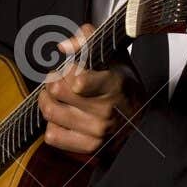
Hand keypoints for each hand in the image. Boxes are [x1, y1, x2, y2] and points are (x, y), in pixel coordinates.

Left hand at [37, 23, 142, 156]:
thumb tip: (63, 47)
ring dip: (47, 101)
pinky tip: (63, 119)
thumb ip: (88, 40)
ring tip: (56, 97)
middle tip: (57, 80)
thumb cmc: (122, 82)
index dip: (67, 70)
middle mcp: (106, 110)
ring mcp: (97, 131)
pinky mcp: (89, 147)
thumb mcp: (112, 54)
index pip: (78, 80)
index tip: (71, 70)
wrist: (138, 115)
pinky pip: (52, 136)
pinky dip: (52, 126)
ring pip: (50, 112)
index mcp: (113, 84)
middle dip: (52, 81)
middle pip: (57, 90)